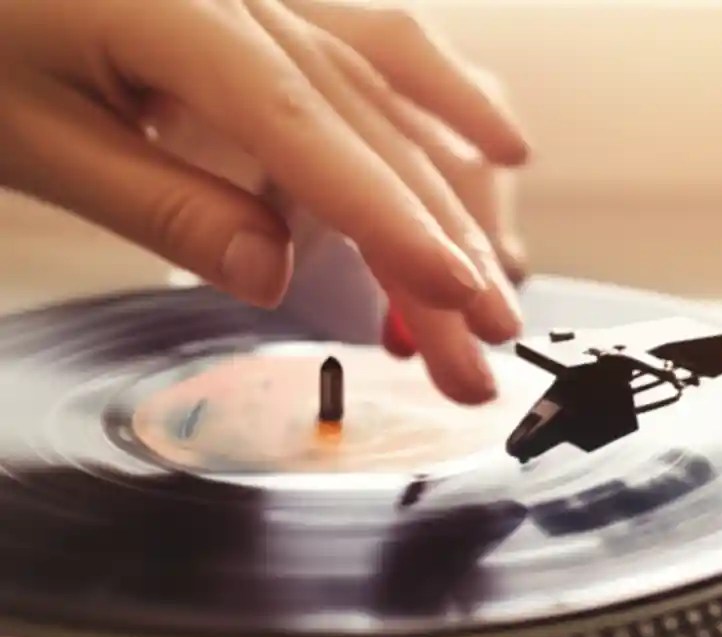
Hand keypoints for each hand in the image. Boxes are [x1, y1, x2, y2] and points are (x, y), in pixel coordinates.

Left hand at [0, 0, 530, 403]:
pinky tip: (502, 149)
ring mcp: (272, 4)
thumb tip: (269, 273)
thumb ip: (159, 201)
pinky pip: (384, 58)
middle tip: (488, 345)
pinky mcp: (276, 22)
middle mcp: (251, 2)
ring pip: (394, 104)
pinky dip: (448, 105)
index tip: (456, 294)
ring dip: (455, 201)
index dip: (392, 222)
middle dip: (443, 245)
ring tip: (502, 285)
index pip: (311, 136)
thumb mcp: (30, 131)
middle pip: (374, 134)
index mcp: (184, 17)